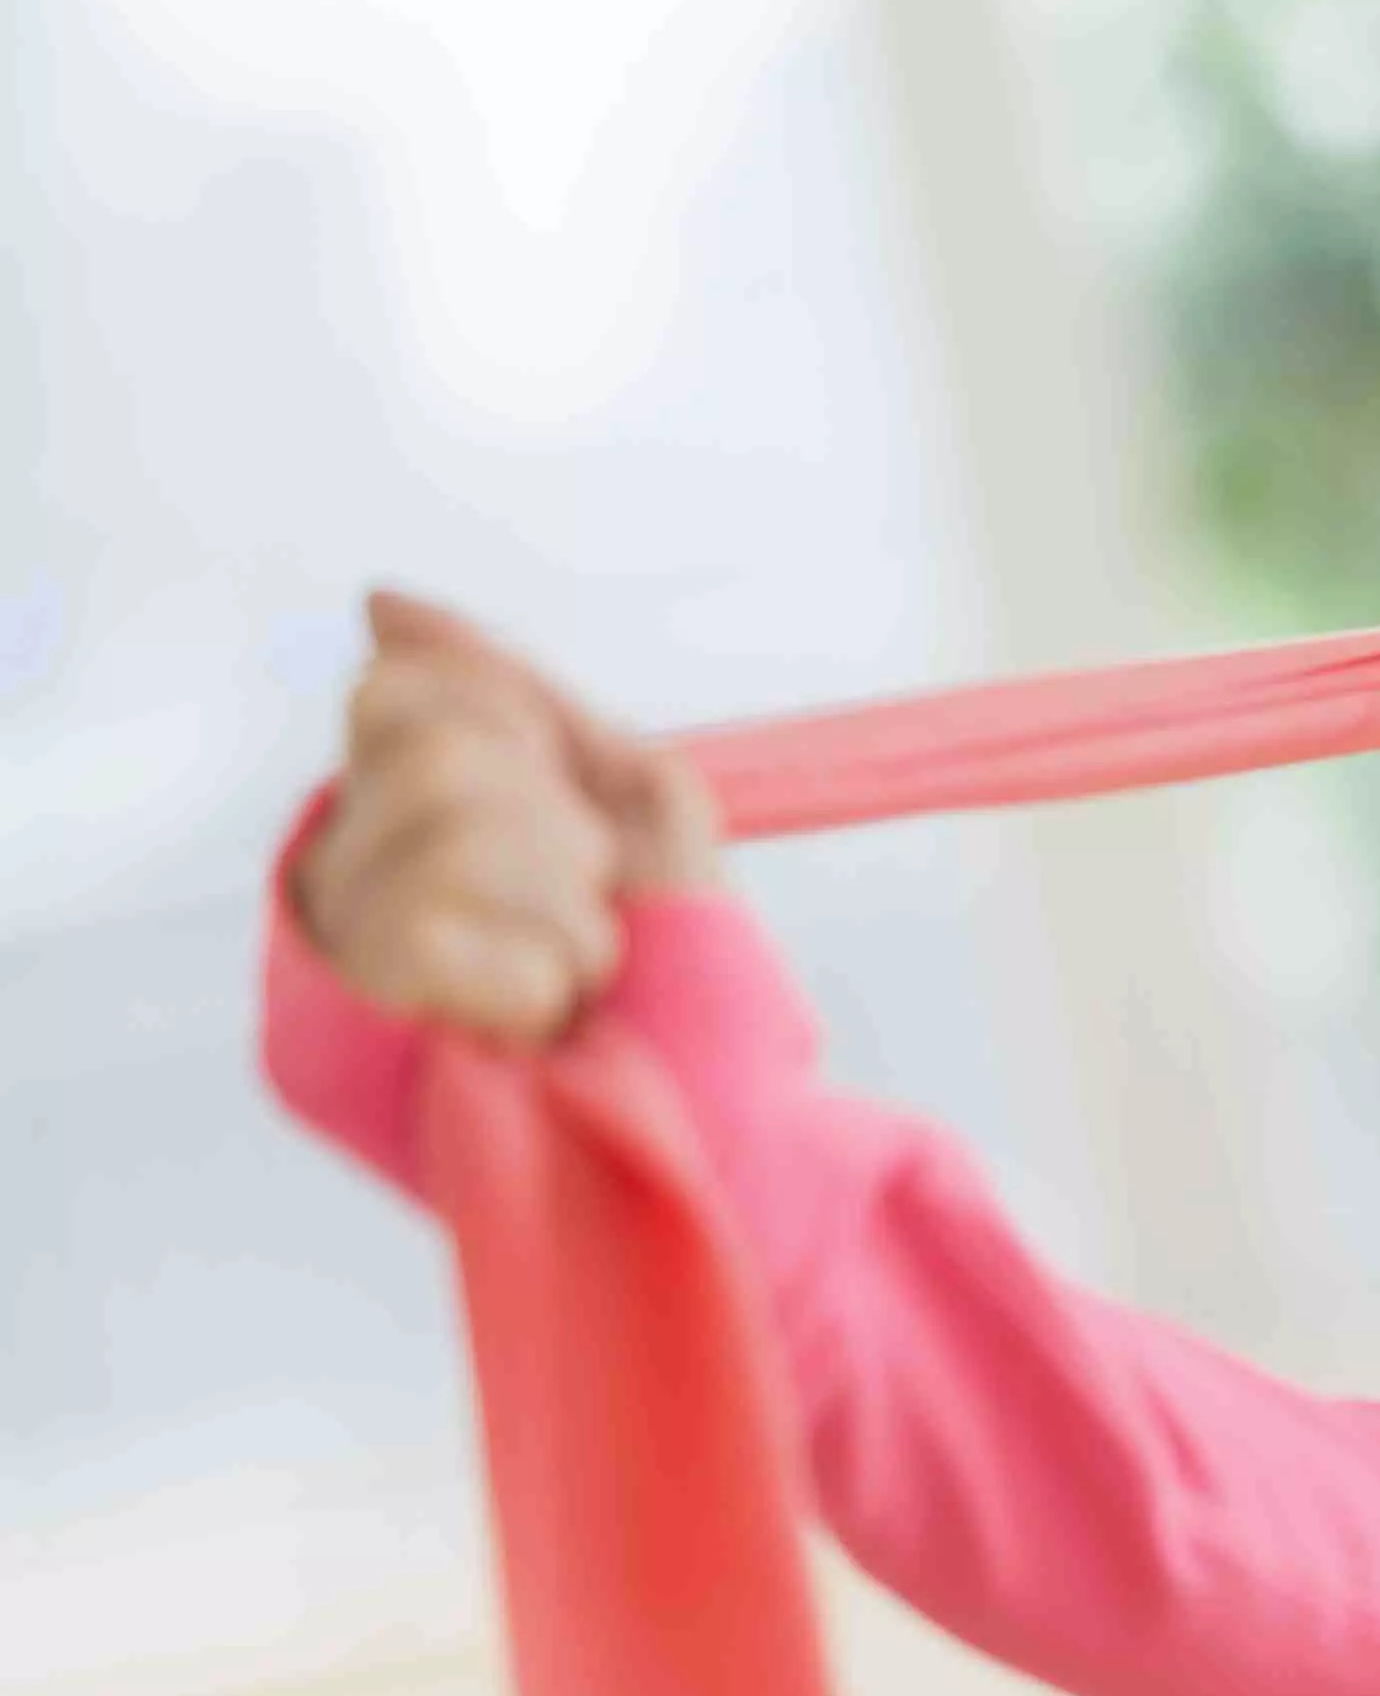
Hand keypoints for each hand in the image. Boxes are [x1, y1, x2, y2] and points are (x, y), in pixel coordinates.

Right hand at [289, 591, 725, 1043]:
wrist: (717, 1093)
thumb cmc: (672, 950)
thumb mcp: (626, 790)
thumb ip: (510, 689)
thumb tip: (378, 602)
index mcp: (399, 802)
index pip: (396, 692)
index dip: (512, 732)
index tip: (573, 809)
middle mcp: (346, 866)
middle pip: (433, 756)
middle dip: (555, 827)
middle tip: (584, 901)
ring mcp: (345, 946)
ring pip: (447, 836)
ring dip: (563, 907)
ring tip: (579, 972)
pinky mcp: (360, 1025)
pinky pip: (433, 932)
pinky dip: (530, 973)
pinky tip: (539, 1019)